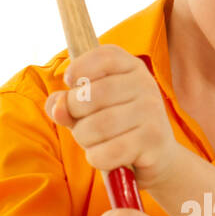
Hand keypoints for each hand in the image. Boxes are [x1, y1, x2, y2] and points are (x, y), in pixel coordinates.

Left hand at [45, 45, 178, 190]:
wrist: (156, 156)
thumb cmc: (117, 127)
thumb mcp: (89, 110)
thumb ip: (67, 104)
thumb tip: (58, 107)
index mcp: (131, 67)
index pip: (102, 57)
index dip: (78, 69)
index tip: (70, 83)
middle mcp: (145, 84)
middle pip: (89, 97)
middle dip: (75, 117)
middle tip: (83, 126)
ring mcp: (152, 111)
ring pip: (96, 127)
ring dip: (85, 141)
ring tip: (94, 143)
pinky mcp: (153, 140)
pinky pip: (109, 151)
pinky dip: (97, 158)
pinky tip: (103, 157)